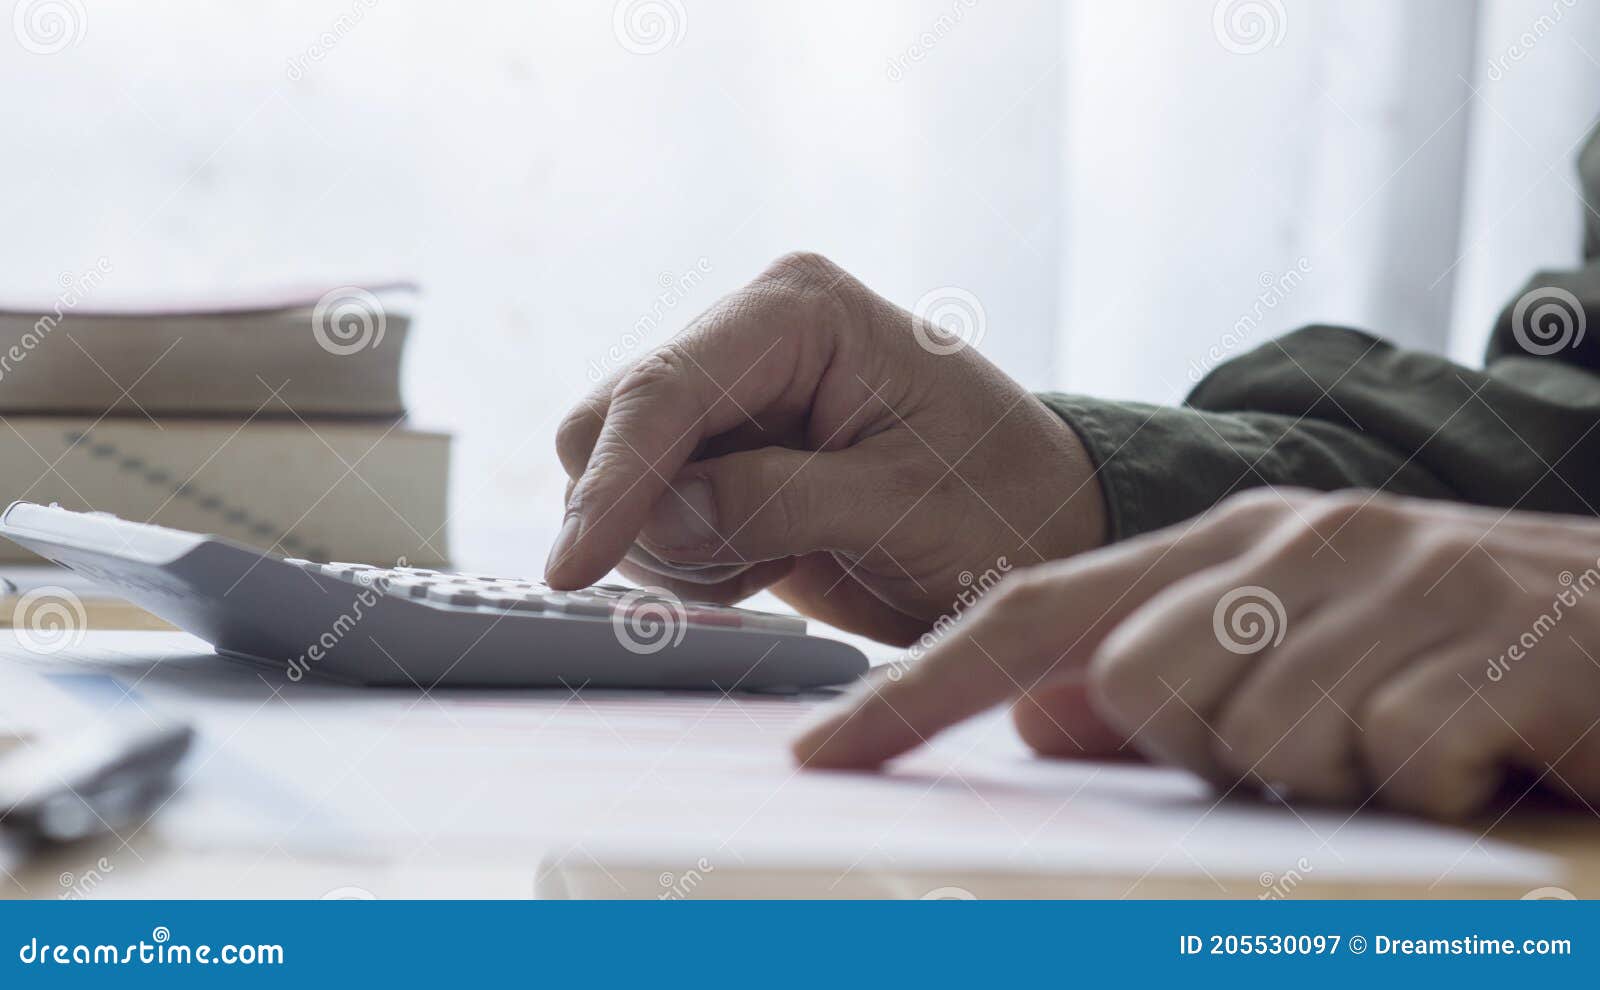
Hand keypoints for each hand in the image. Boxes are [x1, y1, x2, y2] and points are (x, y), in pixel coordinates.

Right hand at [548, 253, 1106, 642]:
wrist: (1037, 533)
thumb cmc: (999, 502)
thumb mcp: (900, 505)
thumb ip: (771, 503)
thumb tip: (654, 516)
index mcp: (798, 312)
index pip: (663, 391)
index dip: (610, 481)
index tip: (573, 568)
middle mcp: (745, 341)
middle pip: (608, 426)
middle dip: (647, 515)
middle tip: (745, 567)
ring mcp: (726, 404)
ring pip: (617, 483)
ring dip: (680, 549)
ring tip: (789, 555)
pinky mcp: (720, 463)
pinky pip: (651, 523)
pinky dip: (694, 564)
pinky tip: (777, 560)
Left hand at [794, 489, 1599, 818]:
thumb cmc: (1454, 650)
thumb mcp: (1300, 651)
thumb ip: (1167, 680)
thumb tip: (1038, 716)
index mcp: (1229, 540)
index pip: (1033, 609)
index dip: (922, 685)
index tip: (823, 750)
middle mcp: (1294, 539)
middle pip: (1144, 687)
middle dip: (1216, 747)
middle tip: (1326, 737)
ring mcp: (1395, 579)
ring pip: (1263, 736)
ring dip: (1333, 772)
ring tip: (1410, 736)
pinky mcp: (1489, 639)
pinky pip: (1392, 759)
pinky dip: (1431, 780)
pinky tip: (1481, 745)